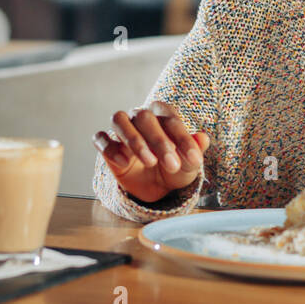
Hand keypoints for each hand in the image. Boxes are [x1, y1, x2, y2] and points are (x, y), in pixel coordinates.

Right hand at [94, 101, 209, 204]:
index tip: (194, 160)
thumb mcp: (188, 164)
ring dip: (134, 139)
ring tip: (150, 161)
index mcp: (162, 115)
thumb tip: (203, 138)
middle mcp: (140, 116)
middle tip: (172, 164)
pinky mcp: (106, 145)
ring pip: (119, 120)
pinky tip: (124, 163)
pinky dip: (110, 148)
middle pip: (144, 117)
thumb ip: (195, 149)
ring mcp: (121, 130)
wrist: (156, 189)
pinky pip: (101, 138)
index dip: (183, 138)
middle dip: (159, 141)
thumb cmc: (174, 168)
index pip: (170, 118)